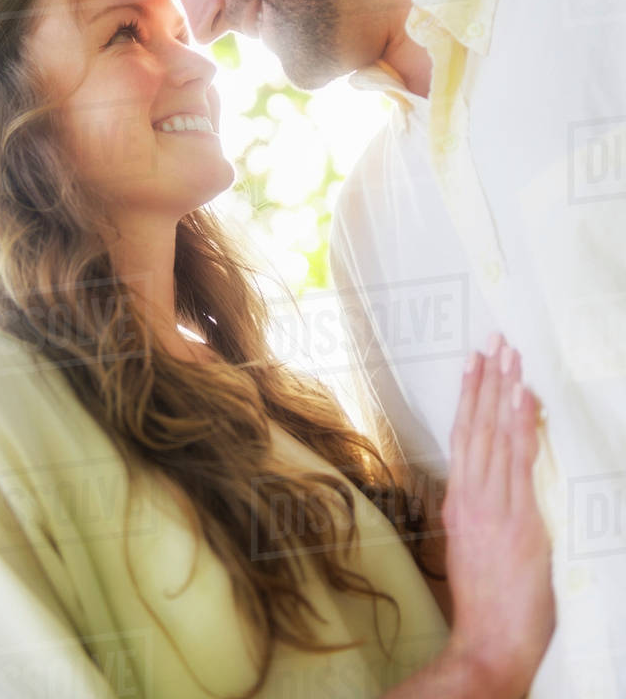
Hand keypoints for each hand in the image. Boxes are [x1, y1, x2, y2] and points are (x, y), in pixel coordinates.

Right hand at [442, 335, 554, 695]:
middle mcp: (470, 497)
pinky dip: (519, 427)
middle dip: (485, 379)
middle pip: (475, 426)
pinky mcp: (518, 521)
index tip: (474, 362)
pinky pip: (518, 464)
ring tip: (509, 355)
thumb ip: (475, 514)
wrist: (488, 643)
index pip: (463, 436)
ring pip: (494, 436)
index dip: (469, 396)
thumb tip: (482, 486)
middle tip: (492, 340)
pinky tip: (523, 399)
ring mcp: (493, 507)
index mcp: (458, 503)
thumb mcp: (469, 550)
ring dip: (503, 391)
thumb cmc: (485, 604)